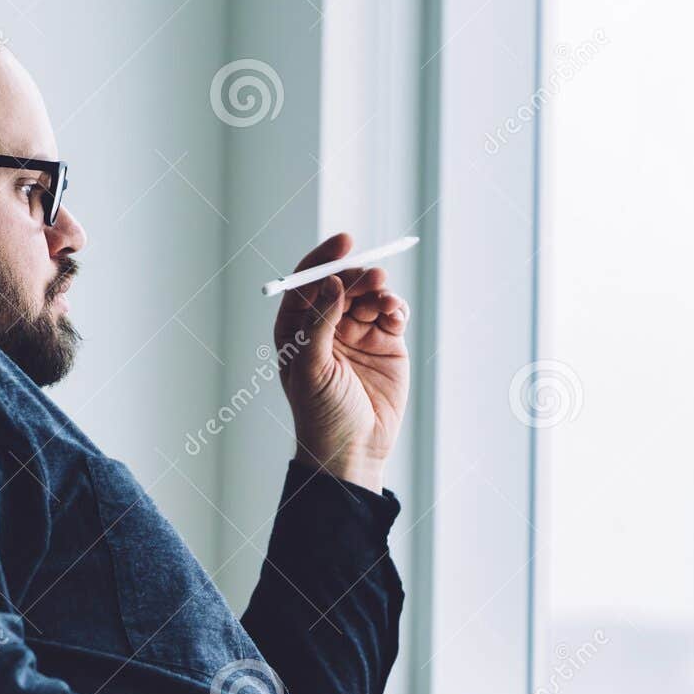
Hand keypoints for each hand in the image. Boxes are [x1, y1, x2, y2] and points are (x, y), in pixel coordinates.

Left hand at [272, 232, 410, 492]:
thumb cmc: (321, 415)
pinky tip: (396, 314)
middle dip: (358, 276)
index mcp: (297, 329)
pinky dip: (396, 307)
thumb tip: (333, 284)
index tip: (345, 242)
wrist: (354, 451)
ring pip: (369, 295)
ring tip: (386, 304)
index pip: (308, 283)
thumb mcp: (312, 368)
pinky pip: (392, 312)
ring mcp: (358, 333)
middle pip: (342, 284)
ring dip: (379, 292)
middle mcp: (327, 326)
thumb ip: (320, 324)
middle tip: (373, 277)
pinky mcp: (386, 344)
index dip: (325, 260)